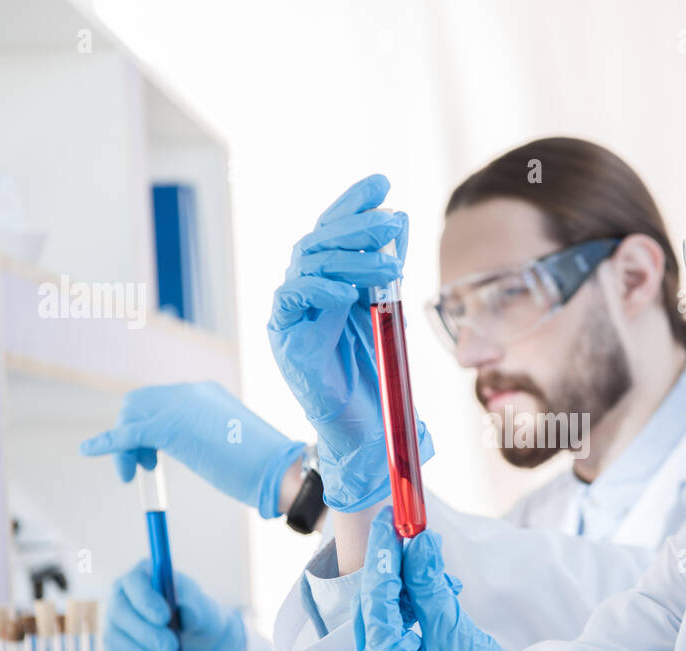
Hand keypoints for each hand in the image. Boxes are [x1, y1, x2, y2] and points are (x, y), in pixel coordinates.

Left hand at [79, 381, 304, 518]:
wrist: (280, 471)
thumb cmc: (264, 466)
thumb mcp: (229, 442)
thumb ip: (205, 438)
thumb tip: (190, 449)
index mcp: (206, 393)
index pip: (159, 401)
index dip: (145, 427)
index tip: (150, 457)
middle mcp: (190, 392)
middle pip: (139, 403)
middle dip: (130, 433)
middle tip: (140, 467)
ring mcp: (180, 406)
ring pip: (131, 415)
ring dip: (123, 444)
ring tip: (133, 473)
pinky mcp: (170, 427)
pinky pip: (129, 432)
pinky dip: (107, 442)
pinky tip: (91, 450)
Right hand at [104, 561, 244, 650]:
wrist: (191, 639)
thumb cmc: (196, 614)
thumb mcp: (204, 609)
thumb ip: (196, 609)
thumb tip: (186, 613)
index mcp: (145, 574)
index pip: (134, 580)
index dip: (145, 599)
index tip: (164, 617)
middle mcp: (122, 594)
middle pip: (120, 611)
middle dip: (145, 633)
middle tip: (172, 648)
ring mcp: (113, 619)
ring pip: (115, 638)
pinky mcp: (112, 643)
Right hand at [268, 173, 432, 511]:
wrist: (363, 432)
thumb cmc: (374, 376)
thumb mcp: (389, 314)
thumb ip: (389, 273)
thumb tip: (400, 224)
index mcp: (327, 282)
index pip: (333, 230)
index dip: (352, 203)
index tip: (381, 183)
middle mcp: (305, 292)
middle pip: (320, 239)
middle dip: (356, 225)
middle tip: (391, 222)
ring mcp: (292, 313)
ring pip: (309, 263)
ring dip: (349, 257)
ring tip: (388, 267)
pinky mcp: (286, 338)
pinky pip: (292, 299)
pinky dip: (319, 289)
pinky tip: (347, 294)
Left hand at [352, 508, 584, 650]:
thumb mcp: (457, 631)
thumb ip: (430, 586)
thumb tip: (416, 543)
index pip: (375, 602)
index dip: (383, 557)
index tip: (390, 521)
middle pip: (374, 605)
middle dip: (394, 566)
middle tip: (408, 528)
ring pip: (387, 611)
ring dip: (410, 582)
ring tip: (436, 561)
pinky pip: (401, 624)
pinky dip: (417, 601)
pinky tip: (441, 587)